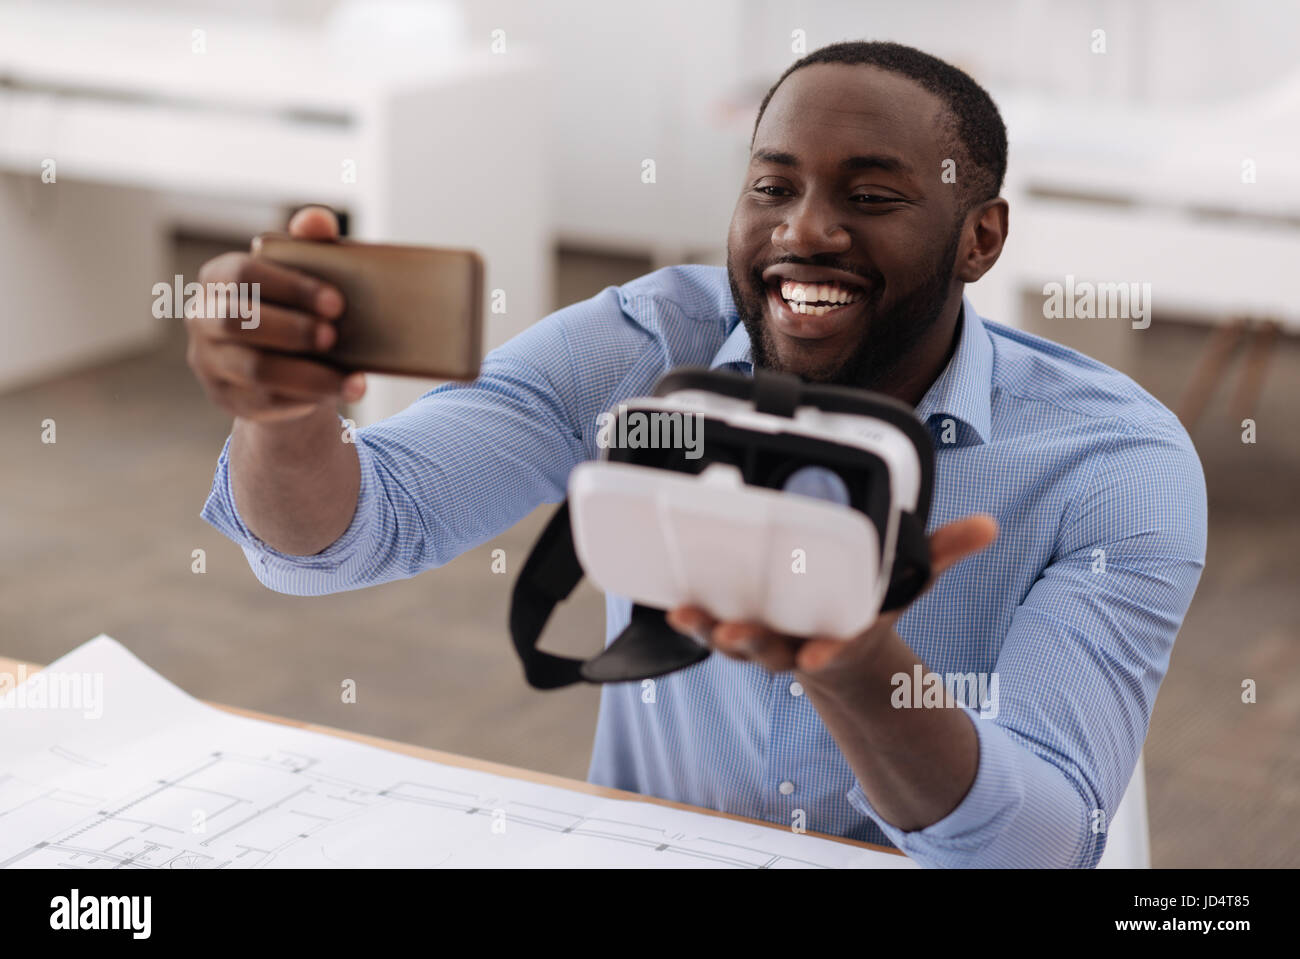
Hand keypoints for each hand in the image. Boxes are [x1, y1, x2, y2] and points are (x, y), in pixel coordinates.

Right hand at [185, 206, 366, 423]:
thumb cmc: (296, 311)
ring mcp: (209, 362)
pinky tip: (342, 392)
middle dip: (291, 330)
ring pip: (254, 369)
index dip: (289, 286)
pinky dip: (308, 399)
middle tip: (334, 337)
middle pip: (237, 321)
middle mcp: (203, 318)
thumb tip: (318, 221)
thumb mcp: (302, 279)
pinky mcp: (227, 398)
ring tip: (352, 379)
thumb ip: (308, 246)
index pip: (243, 274)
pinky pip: (265, 402)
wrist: (287, 367)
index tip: (336, 302)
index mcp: (219, 279)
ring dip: (308, 374)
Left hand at [665, 514, 998, 677]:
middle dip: (750, 643)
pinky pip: (705, 623)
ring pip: (728, 640)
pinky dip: (687, 615)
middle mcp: (793, 644)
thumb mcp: (908, 582)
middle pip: (768, 650)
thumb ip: (942, 552)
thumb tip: (987, 525)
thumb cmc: (868, 607)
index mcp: (836, 638)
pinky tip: (667, 600)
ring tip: (687, 615)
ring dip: (707, 630)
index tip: (814, 660)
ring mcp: (759, 638)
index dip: (820, 658)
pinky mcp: (731, 623)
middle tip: (732, 632)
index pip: (828, 653)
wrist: (836, 644)